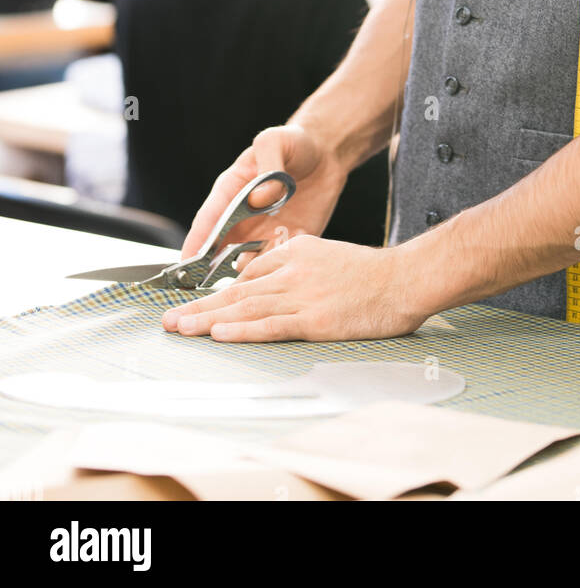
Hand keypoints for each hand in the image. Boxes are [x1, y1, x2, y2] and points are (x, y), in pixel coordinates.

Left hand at [162, 235, 427, 341]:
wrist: (403, 279)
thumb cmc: (370, 273)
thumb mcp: (325, 255)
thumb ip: (295, 264)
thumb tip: (264, 279)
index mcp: (295, 253)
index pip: (247, 275)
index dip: (216, 292)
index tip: (192, 304)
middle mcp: (292, 271)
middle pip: (236, 292)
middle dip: (198, 306)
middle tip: (168, 319)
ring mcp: (302, 295)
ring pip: (245, 308)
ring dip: (208, 319)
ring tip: (180, 328)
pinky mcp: (314, 319)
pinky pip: (271, 325)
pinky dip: (242, 330)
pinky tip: (219, 334)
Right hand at [181, 123, 347, 267]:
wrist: (327, 153)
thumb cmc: (293, 142)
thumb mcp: (275, 142)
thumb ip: (267, 163)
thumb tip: (259, 198)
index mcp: (231, 191)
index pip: (208, 220)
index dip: (196, 243)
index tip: (185, 265)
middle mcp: (243, 216)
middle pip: (221, 249)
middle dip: (216, 268)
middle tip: (222, 281)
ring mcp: (265, 230)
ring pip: (250, 260)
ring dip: (256, 265)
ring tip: (270, 254)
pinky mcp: (289, 238)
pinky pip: (281, 258)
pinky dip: (285, 259)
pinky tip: (298, 242)